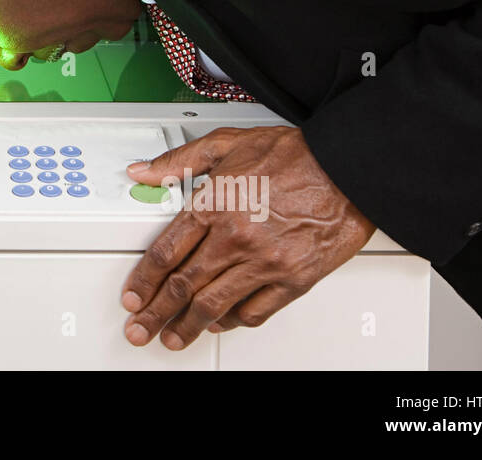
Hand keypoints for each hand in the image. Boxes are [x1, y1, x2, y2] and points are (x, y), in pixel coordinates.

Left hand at [121, 125, 374, 349]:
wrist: (349, 168)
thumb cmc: (296, 154)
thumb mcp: (228, 143)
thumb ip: (180, 160)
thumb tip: (143, 172)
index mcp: (216, 205)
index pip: (166, 252)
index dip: (143, 280)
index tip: (132, 297)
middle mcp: (237, 238)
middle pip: (184, 286)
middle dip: (155, 313)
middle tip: (139, 329)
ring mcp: (266, 262)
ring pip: (215, 305)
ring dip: (187, 327)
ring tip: (171, 338)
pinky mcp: (294, 279)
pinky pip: (255, 311)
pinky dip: (233, 322)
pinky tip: (219, 323)